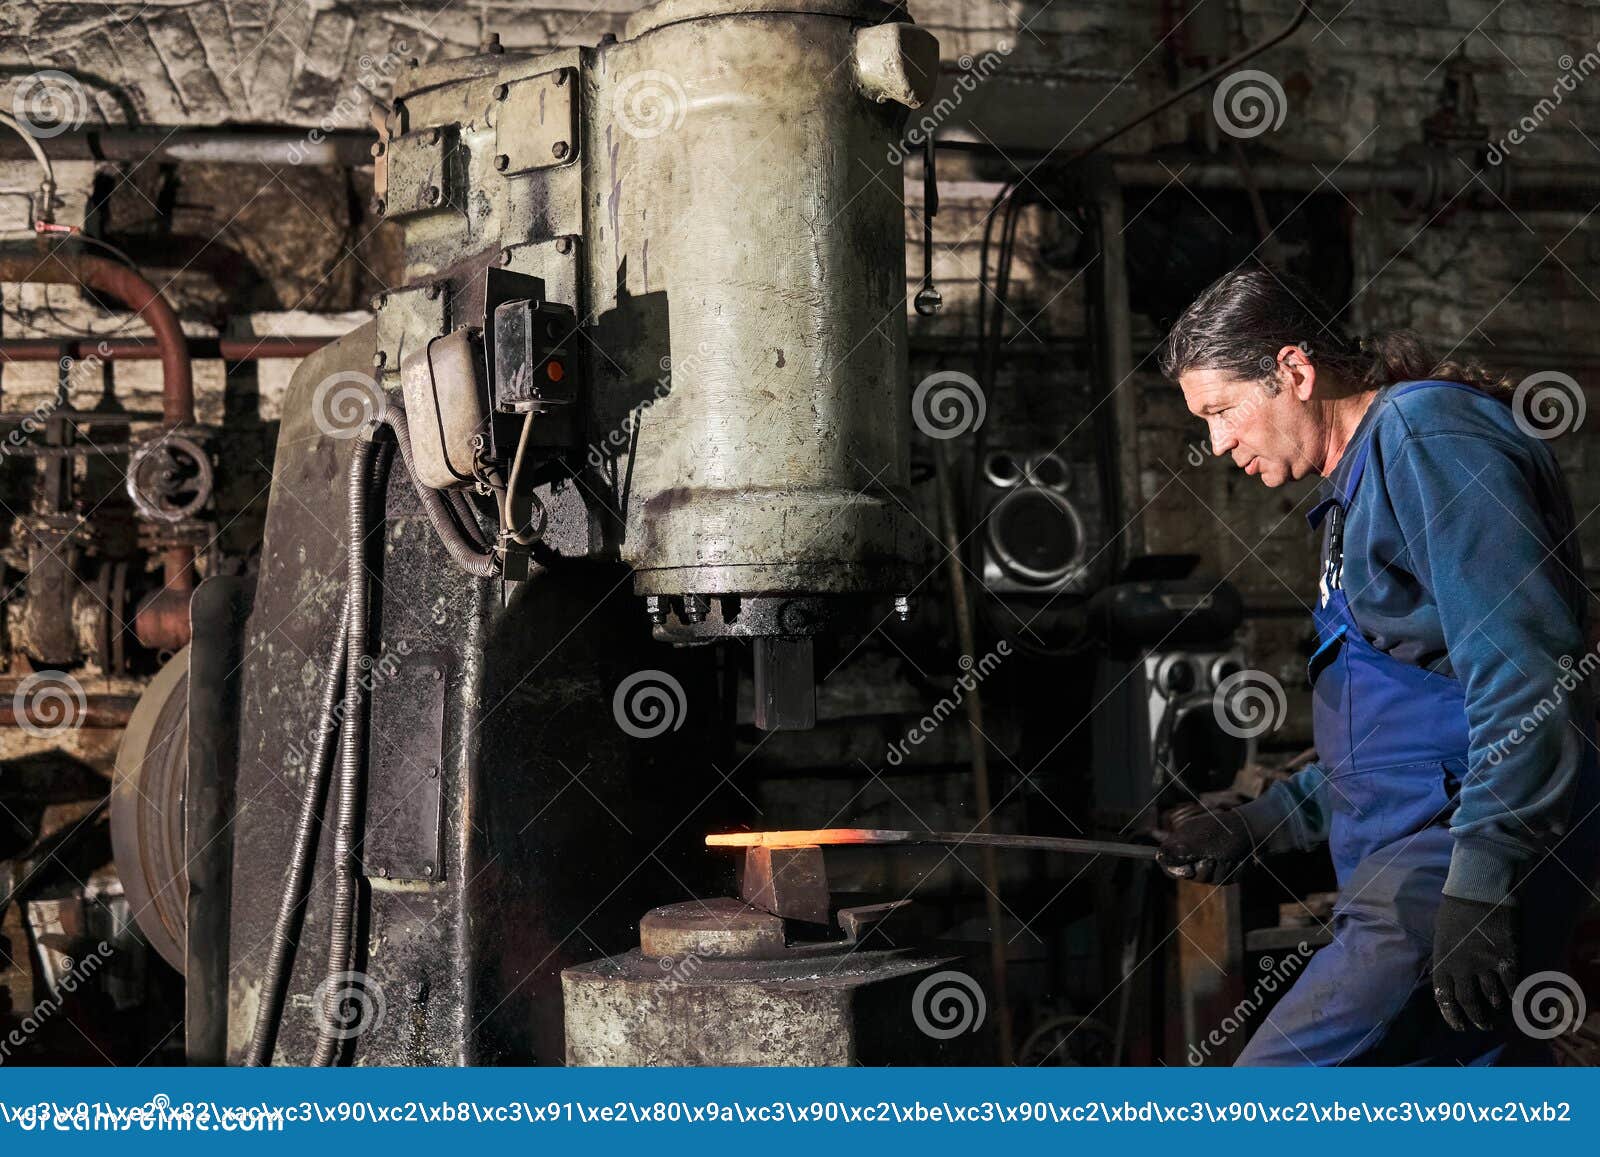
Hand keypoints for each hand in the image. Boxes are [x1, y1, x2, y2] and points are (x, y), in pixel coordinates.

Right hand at [1156, 808, 1256, 882]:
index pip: (1167, 861)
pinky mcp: (1227, 868)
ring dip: (1222, 869)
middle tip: (1214, 857)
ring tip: (1230, 855)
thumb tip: (1158, 856)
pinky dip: (1234, 870)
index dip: (1174, 870)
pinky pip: (1227, 879)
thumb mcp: (1197, 842)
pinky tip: (1240, 858)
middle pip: (1190, 876)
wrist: (1256, 831)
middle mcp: (1195, 852)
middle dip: (1205, 870)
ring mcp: (1212, 861)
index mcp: (1183, 842)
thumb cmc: (1224, 833)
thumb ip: (1176, 852)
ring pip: (1210, 879)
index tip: (1188, 870)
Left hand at [1431, 895, 1518, 1031]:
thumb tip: (1448, 974)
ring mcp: (1485, 965)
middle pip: (1469, 1003)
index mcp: (1442, 961)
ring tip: (1498, 1013)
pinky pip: (1512, 987)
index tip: (1459, 1026)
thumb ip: (1445, 957)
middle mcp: (1462, 968)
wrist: (1478, 890)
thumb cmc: (1455, 908)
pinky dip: (1515, 998)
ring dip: (1496, 1009)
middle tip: (1483, 1025)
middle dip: (1476, 1018)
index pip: (1444, 997)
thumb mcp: (1441, 935)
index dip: (1452, 1015)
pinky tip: (1517, 1004)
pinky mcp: (1506, 959)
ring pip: (1492, 998)